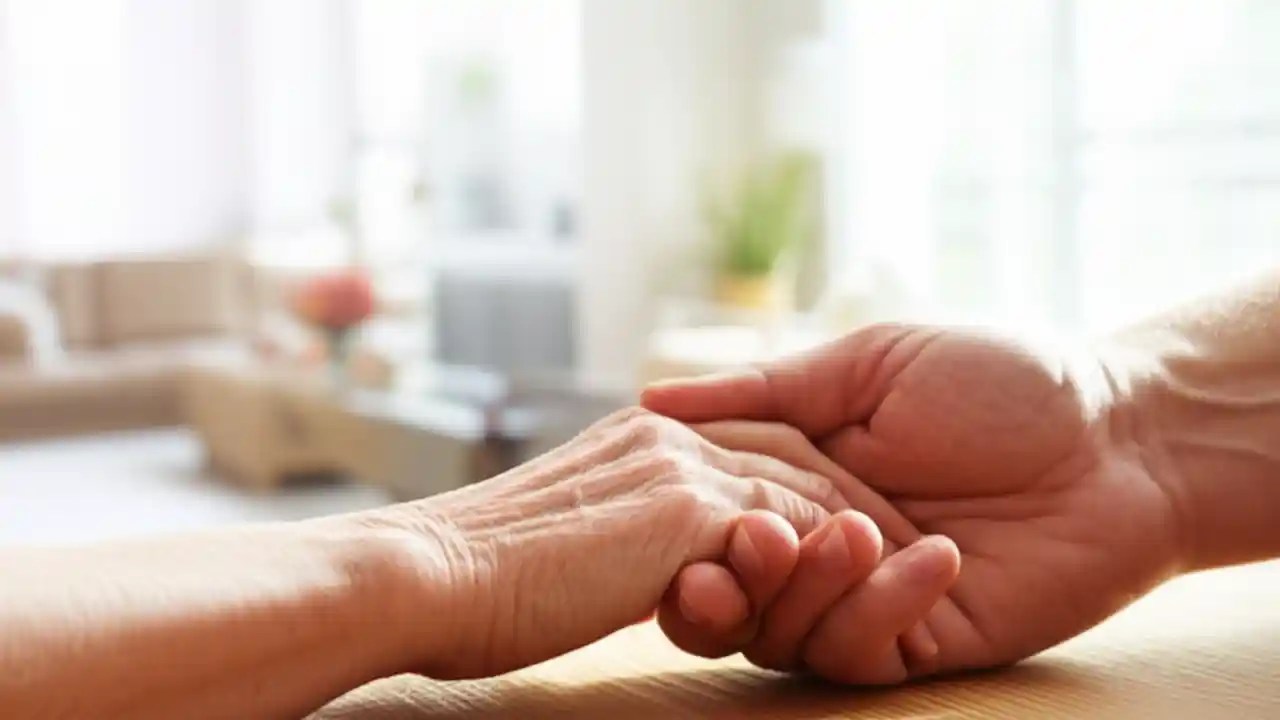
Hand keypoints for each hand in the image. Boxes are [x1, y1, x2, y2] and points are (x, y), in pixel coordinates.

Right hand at [379, 408, 844, 678]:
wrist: (427, 570)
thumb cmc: (479, 556)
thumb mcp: (571, 512)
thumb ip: (636, 510)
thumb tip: (684, 548)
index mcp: (645, 432)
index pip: (754, 449)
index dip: (803, 493)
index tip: (835, 535)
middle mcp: (668, 437)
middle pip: (792, 464)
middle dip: (843, 511)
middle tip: (886, 552)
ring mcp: (679, 471)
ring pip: (797, 502)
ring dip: (839, 542)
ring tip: (872, 567)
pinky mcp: (687, 514)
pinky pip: (785, 537)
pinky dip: (820, 566)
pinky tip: (842, 586)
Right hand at [643, 324, 1186, 683]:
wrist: (1118, 432)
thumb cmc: (999, 379)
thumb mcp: (869, 364)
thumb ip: (763, 392)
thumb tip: (651, 399)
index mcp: (792, 479)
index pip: (703, 520)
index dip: (678, 527)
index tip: (668, 511)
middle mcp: (818, 547)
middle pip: (728, 598)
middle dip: (723, 582)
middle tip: (755, 545)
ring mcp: (868, 598)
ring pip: (784, 637)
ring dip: (807, 591)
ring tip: (858, 532)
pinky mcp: (924, 642)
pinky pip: (864, 656)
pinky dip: (881, 610)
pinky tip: (935, 557)